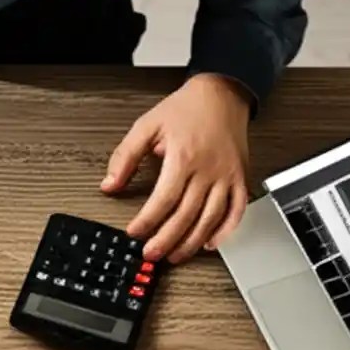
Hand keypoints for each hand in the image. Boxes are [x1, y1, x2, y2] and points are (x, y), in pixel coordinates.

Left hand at [101, 73, 251, 263]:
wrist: (222, 94)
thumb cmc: (187, 108)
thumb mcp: (147, 126)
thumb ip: (125, 156)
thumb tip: (109, 184)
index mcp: (184, 156)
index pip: (163, 199)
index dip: (147, 220)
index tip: (134, 232)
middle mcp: (208, 169)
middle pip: (186, 215)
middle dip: (166, 239)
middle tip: (151, 253)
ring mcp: (227, 176)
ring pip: (211, 218)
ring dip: (192, 242)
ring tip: (175, 255)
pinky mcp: (240, 178)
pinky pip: (237, 210)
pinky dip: (226, 231)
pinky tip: (211, 243)